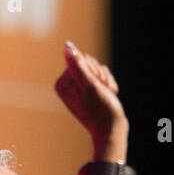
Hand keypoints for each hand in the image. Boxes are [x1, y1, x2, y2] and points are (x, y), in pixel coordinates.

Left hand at [55, 41, 127, 156]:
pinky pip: (101, 76)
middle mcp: (68, 85)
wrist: (111, 129)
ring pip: (97, 68)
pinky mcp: (89, 90)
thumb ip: (77, 64)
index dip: (92, 69)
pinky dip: (108, 84)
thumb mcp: (89, 84)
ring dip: (106, 80)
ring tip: (106, 94)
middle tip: (102, 91)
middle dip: (100, 74)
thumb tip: (67, 45)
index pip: (79, 59)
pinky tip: (109, 95)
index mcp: (62, 83)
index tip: (95, 85)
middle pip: (88, 62)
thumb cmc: (100, 109)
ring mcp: (79, 88)